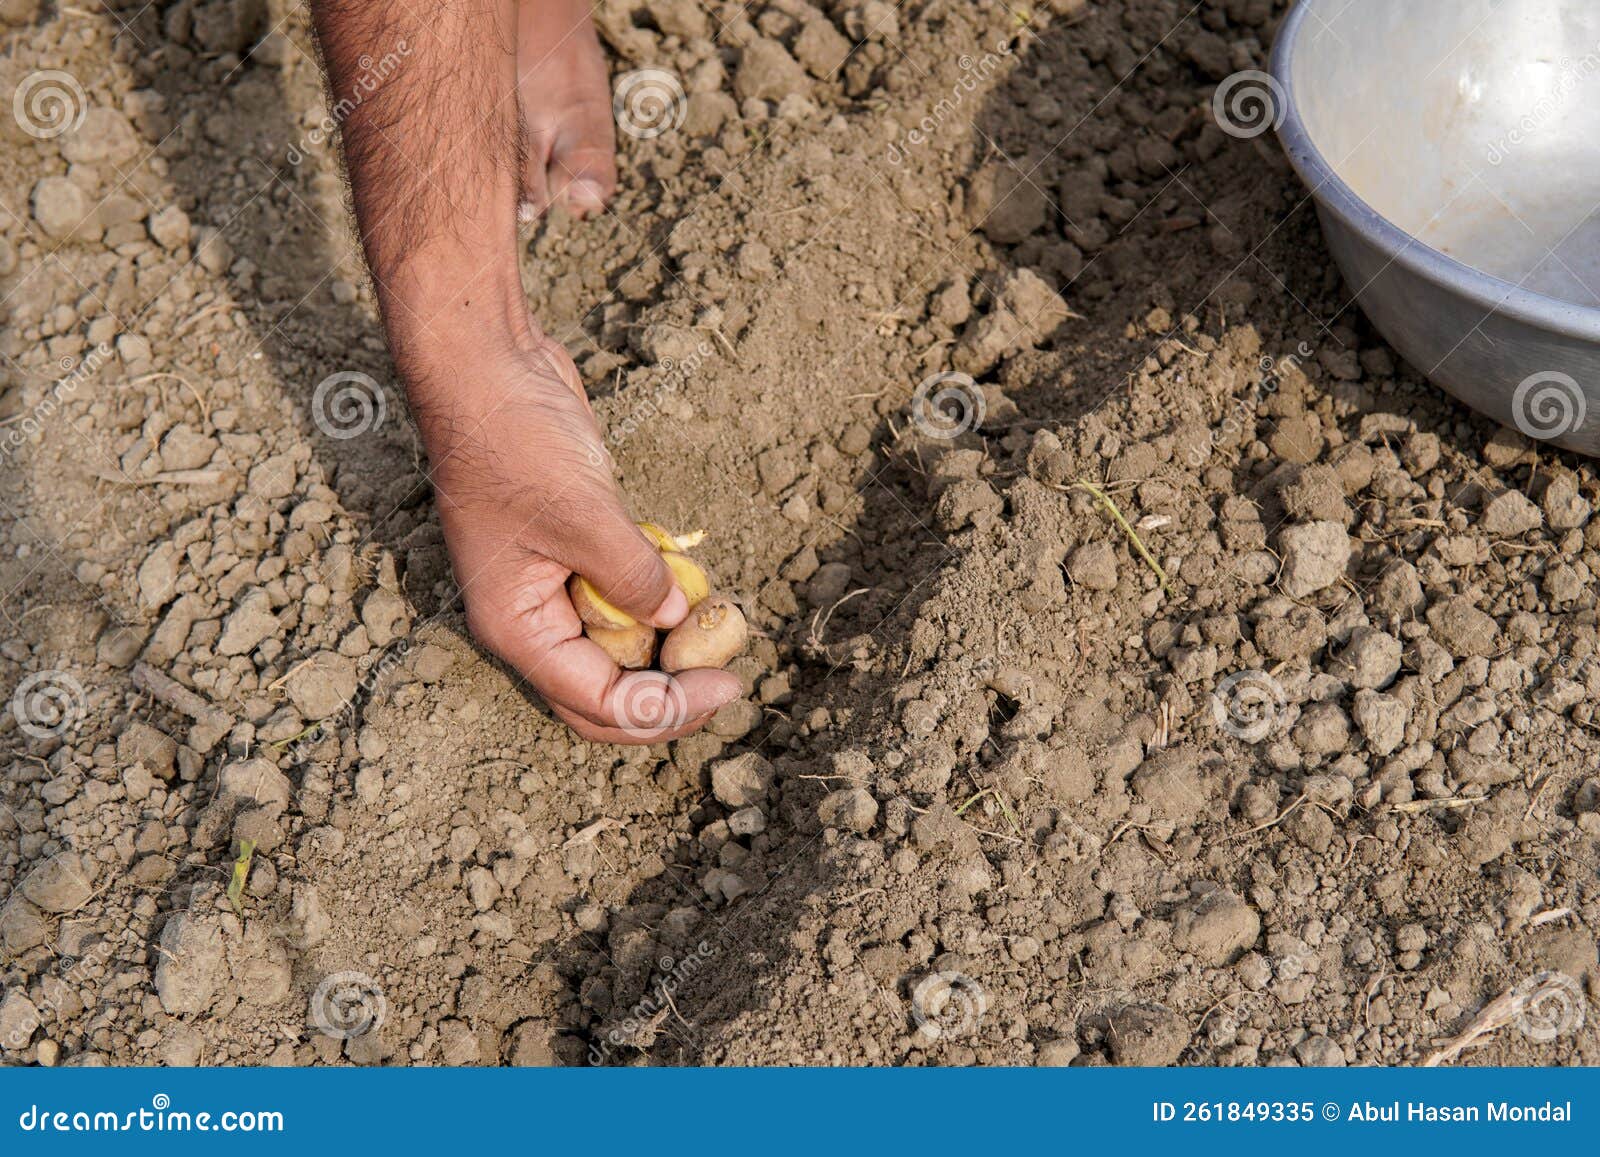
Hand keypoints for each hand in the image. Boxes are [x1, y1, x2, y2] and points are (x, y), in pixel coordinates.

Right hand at [412, 330, 741, 742]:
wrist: (487, 367)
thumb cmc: (513, 440)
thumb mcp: (581, 512)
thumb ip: (632, 575)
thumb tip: (678, 617)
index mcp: (518, 627)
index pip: (596, 703)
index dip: (665, 709)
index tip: (728, 683)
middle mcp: (532, 619)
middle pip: (604, 695)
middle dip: (667, 699)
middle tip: (729, 679)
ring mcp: (553, 586)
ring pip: (616, 651)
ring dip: (668, 654)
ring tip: (722, 632)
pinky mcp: (576, 551)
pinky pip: (623, 601)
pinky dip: (660, 603)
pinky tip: (697, 588)